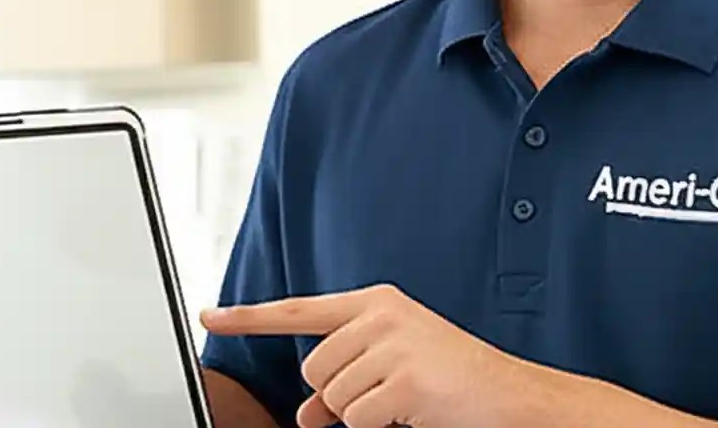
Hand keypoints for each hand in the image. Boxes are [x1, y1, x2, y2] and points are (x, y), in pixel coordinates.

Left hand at [201, 283, 539, 427]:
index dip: (249, 316)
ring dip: (363, 413)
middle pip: (314, 370)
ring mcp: (393, 344)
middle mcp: (380, 315)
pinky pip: (357, 419)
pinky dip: (381, 425)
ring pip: (333, 398)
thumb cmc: (450, 380)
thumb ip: (344, 380)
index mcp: (376, 303)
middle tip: (384, 395)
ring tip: (405, 399)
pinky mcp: (404, 377)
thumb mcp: (391, 369)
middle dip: (338, 396)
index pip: (299, 310)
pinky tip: (414, 410)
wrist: (507, 394)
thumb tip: (305, 414)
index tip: (210, 316)